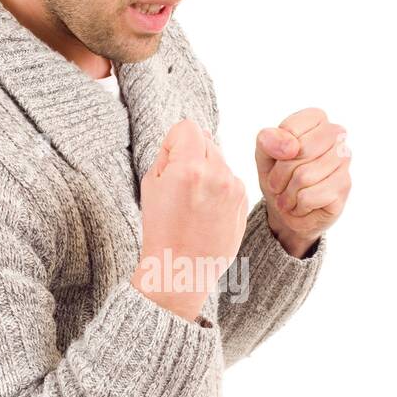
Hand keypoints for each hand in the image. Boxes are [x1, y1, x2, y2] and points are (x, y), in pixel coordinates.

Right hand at [131, 119, 248, 320]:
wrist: (182, 269)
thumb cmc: (162, 229)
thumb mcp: (152, 185)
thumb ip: (170, 155)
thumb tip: (188, 139)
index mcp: (190, 168)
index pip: (187, 127)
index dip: (173, 142)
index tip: (169, 165)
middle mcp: (217, 174)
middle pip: (206, 140)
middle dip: (191, 155)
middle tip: (180, 186)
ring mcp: (234, 188)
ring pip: (219, 159)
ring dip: (207, 171)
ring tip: (194, 202)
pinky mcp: (244, 200)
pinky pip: (230, 179)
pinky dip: (219, 187)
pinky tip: (207, 211)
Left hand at [255, 108, 351, 254]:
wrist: (288, 211)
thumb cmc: (279, 177)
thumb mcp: (264, 155)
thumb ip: (268, 141)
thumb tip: (291, 147)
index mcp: (316, 118)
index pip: (290, 129)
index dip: (276, 150)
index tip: (277, 160)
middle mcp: (336, 134)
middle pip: (301, 151)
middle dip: (281, 174)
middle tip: (278, 184)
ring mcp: (344, 159)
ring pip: (304, 176)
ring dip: (288, 193)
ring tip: (289, 196)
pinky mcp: (344, 185)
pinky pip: (309, 197)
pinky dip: (298, 206)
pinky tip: (302, 205)